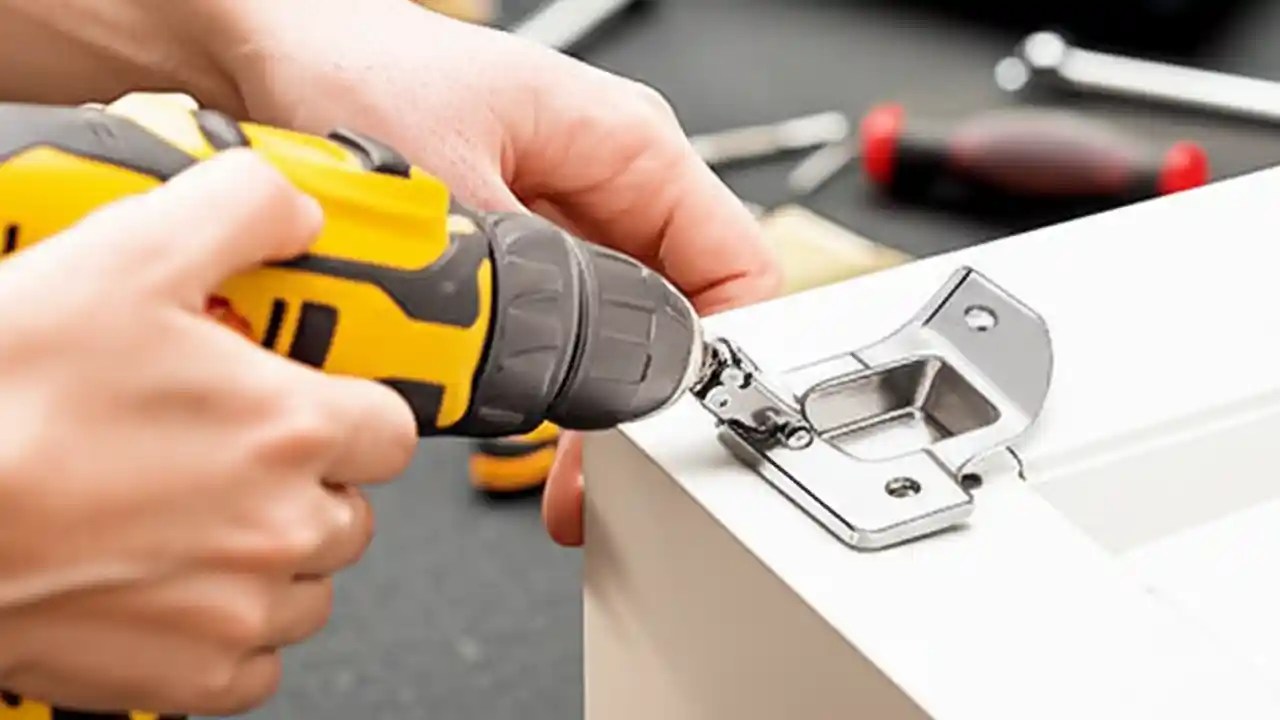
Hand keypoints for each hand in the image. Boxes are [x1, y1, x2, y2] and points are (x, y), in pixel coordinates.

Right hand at [0, 151, 416, 715]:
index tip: (317, 400)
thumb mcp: (124, 254)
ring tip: (202, 512)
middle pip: (353, 507)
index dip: (355, 407)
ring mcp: (237, 609)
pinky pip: (255, 665)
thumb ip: (238, 212)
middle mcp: (281, 527)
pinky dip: (230, 631)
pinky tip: (177, 584)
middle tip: (240, 451)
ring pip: (311, 584)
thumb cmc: (1, 396)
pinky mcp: (185, 678)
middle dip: (311, 478)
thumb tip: (297, 210)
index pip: (392, 428)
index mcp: (290, 429)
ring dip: (276, 552)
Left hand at [220, 0, 781, 545]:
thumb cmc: (349, 68)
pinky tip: (516, 418)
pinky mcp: (517, 246)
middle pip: (678, 318)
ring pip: (620, 331)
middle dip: (643, 405)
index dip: (721, 357)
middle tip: (596, 477)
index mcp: (629, 147)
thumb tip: (598, 367)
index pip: (737, 267)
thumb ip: (534, 284)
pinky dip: (546, 381)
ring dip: (592, 401)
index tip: (678, 425)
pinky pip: (562, 327)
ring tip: (558, 467)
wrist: (266, 52)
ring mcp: (564, 216)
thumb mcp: (452, 192)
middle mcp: (608, 184)